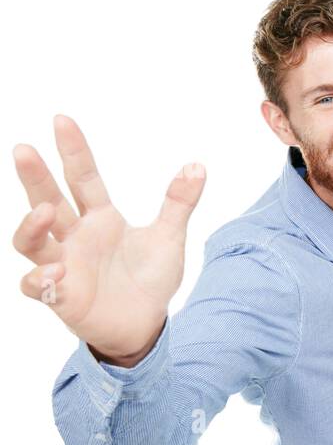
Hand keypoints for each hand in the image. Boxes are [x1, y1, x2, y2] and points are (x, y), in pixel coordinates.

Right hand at [12, 115, 205, 365]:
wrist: (148, 325)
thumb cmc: (150, 280)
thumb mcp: (169, 238)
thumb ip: (179, 203)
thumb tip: (198, 165)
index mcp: (100, 219)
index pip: (82, 178)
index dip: (73, 150)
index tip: (62, 120)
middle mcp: (75, 237)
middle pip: (46, 200)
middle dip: (34, 176)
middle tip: (23, 149)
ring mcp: (64, 265)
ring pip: (30, 241)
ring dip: (31, 226)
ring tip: (43, 213)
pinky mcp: (61, 296)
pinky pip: (36, 285)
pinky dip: (40, 278)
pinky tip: (55, 272)